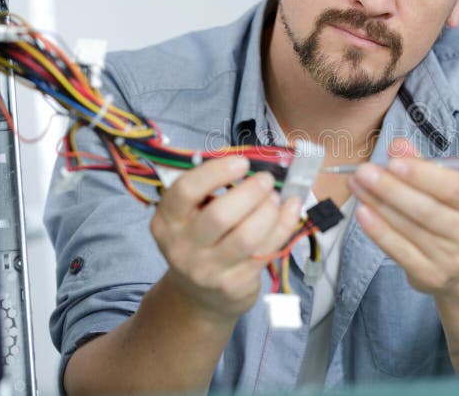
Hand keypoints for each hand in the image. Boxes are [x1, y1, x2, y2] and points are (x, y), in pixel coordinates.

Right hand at [150, 157, 300, 323]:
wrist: (198, 297)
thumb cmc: (201, 241)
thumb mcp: (191, 216)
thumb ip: (212, 189)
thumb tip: (253, 161)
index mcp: (167, 221)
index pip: (185, 191)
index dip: (216, 172)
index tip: (242, 162)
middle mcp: (182, 247)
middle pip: (220, 215)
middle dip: (251, 192)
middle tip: (266, 180)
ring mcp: (208, 270)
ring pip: (247, 236)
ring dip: (269, 210)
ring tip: (276, 198)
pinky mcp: (234, 284)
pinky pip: (266, 250)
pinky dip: (284, 225)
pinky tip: (291, 209)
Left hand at [348, 138, 458, 297]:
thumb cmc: (456, 217)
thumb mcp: (451, 189)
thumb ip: (425, 165)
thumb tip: (398, 145)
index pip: (454, 188)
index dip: (421, 175)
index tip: (393, 162)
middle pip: (427, 209)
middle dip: (390, 187)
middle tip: (363, 170)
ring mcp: (453, 260)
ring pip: (408, 227)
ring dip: (377, 203)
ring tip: (356, 184)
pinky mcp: (431, 276)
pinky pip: (398, 249)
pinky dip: (377, 229)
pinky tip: (361, 211)